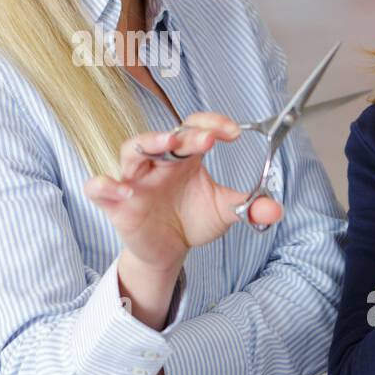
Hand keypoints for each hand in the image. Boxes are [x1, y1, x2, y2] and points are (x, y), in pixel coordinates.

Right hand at [83, 112, 282, 270]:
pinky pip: (99, 188)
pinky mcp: (116, 203)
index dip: (211, 123)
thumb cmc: (191, 220)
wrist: (168, 250)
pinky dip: (106, 186)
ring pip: (131, 150)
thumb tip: (275, 209)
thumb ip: (248, 206)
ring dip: (148, 144)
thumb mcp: (223, 212)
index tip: (234, 132)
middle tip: (207, 139)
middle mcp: (158, 162)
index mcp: (184, 157)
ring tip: (168, 145)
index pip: (193, 127)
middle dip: (184, 134)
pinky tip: (124, 190)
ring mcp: (134, 179)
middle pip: (164, 135)